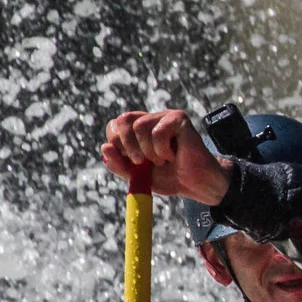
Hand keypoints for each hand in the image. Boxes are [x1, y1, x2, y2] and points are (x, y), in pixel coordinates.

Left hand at [102, 110, 232, 203]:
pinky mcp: (179, 119)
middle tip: (138, 162)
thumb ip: (119, 165)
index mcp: (137, 131)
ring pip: (140, 126)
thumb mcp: (137, 176)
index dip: (116, 141)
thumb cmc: (170, 178)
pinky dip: (162, 150)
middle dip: (126, 144)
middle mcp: (150, 119)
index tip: (127, 159)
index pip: (115, 125)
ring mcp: (164, 117)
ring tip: (162, 161)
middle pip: (123, 120)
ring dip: (148, 151)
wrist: (197, 184)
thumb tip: (105, 148)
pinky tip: (174, 155)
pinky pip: (158, 131)